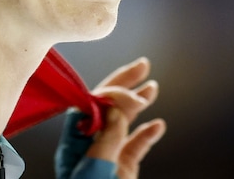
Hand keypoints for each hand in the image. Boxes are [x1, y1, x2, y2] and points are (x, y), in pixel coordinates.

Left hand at [85, 58, 165, 178]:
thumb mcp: (94, 167)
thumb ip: (106, 138)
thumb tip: (115, 110)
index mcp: (75, 143)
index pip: (90, 105)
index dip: (111, 93)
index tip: (130, 90)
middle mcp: (90, 146)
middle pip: (107, 107)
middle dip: (124, 84)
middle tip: (142, 65)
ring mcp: (107, 157)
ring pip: (123, 123)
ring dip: (138, 103)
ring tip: (152, 87)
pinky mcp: (121, 169)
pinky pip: (136, 146)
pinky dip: (147, 133)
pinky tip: (158, 124)